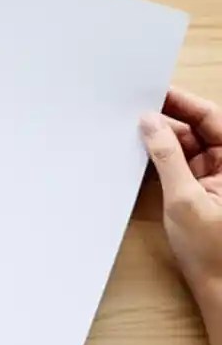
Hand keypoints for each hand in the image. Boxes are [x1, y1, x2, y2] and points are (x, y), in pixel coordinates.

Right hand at [140, 88, 221, 296]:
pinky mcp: (204, 189)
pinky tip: (141, 154)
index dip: (183, 102)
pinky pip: (182, 163)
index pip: (212, 118)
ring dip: (162, 140)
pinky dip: (162, 158)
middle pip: (199, 128)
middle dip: (168, 120)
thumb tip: (150, 122)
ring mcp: (218, 177)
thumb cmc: (212, 251)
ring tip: (132, 133)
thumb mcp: (184, 199)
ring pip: (188, 145)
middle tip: (133, 111)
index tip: (153, 92)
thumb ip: (166, 156)